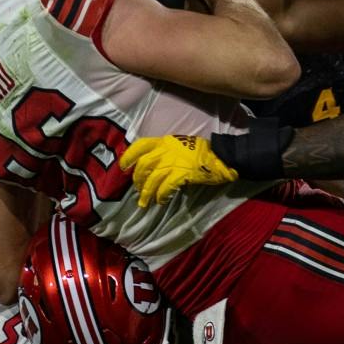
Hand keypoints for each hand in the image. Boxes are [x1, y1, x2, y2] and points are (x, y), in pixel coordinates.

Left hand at [119, 134, 237, 207]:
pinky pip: (166, 186)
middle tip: (138, 190)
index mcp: (165, 141)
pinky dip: (161, 195)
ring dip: (146, 192)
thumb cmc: (202, 152)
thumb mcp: (181, 145)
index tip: (122, 167)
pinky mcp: (182, 173)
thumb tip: (154, 167)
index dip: (129, 156)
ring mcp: (174, 162)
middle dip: (137, 180)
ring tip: (145, 202)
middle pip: (143, 165)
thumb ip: (167, 152)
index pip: (141, 145)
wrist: (221, 156)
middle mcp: (166, 150)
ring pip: (152, 178)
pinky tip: (160, 201)